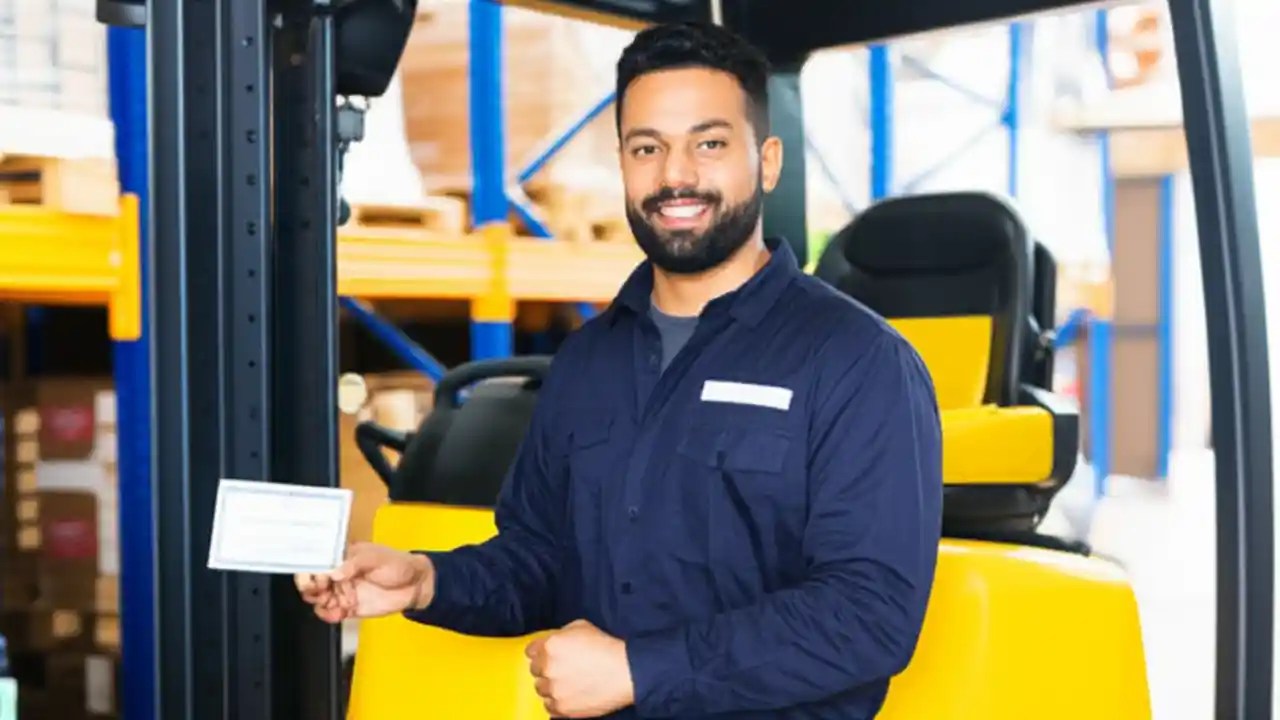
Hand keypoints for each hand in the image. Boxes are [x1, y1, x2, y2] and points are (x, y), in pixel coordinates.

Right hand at [293, 542, 433, 622]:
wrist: (415, 586)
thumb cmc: (399, 565)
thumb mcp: (378, 558)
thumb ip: (356, 563)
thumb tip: (336, 572)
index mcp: (343, 556)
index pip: (317, 560)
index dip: (311, 568)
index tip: (317, 575)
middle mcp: (338, 573)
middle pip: (311, 580)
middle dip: (310, 586)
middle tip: (321, 590)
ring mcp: (342, 591)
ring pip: (316, 599)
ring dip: (319, 602)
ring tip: (332, 603)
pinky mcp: (348, 607)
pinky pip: (329, 613)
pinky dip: (328, 615)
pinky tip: (338, 613)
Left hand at [525, 619, 634, 717]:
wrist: (624, 672)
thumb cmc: (606, 647)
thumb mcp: (581, 627)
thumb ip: (562, 634)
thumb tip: (555, 641)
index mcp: (551, 646)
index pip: (531, 650)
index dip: (540, 651)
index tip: (546, 654)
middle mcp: (548, 668)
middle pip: (535, 670)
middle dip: (546, 668)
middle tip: (562, 668)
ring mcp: (554, 690)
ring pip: (541, 689)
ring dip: (551, 686)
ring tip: (567, 684)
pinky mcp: (562, 709)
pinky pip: (549, 707)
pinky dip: (557, 702)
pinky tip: (568, 696)